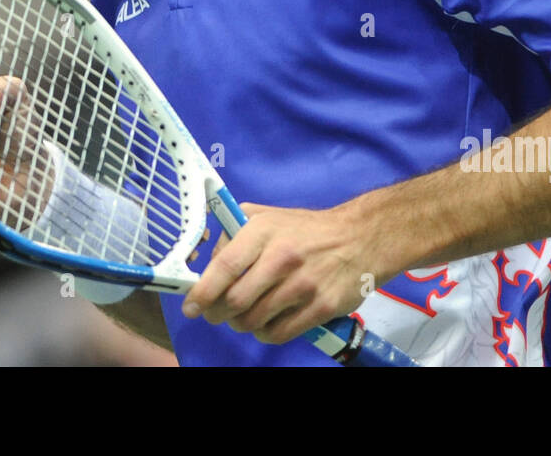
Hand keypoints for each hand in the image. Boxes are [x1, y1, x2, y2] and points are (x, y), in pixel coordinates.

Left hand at [179, 203, 378, 345]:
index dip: (202, 291)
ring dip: (241, 324)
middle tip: (216, 314)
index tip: (191, 306)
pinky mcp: (321, 307)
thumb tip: (208, 260)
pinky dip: (265, 334)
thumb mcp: (268, 216)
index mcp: (264, 231)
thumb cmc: (306, 229)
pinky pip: (279, 333)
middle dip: (218, 313)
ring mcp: (303, 285)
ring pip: (254, 321)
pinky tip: (267, 323)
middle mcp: (282, 258)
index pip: (225, 266)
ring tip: (244, 316)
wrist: (360, 238)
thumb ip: (235, 232)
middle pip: (236, 301)